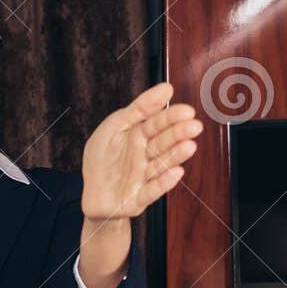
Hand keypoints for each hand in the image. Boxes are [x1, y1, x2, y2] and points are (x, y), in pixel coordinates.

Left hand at [80, 82, 203, 219]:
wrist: (92, 194)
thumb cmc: (102, 158)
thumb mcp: (113, 127)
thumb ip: (137, 109)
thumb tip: (165, 89)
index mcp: (139, 135)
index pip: (157, 123)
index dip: (171, 116)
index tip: (187, 110)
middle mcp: (145, 155)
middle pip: (162, 142)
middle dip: (178, 134)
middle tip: (194, 126)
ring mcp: (143, 176)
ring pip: (161, 165)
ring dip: (175, 156)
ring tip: (189, 146)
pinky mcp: (138, 198)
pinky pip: (151, 190)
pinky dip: (163, 183)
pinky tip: (176, 172)